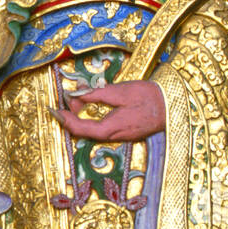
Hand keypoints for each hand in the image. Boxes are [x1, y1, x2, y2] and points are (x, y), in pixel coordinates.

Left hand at [49, 80, 165, 141]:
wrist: (173, 106)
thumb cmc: (149, 97)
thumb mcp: (120, 92)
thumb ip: (96, 95)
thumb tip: (77, 95)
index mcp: (110, 128)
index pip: (79, 128)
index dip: (64, 119)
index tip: (54, 110)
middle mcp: (114, 136)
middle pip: (85, 130)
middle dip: (73, 114)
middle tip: (71, 96)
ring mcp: (121, 136)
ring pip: (94, 129)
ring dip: (84, 114)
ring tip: (81, 96)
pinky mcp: (126, 132)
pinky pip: (104, 127)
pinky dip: (95, 116)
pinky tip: (96, 103)